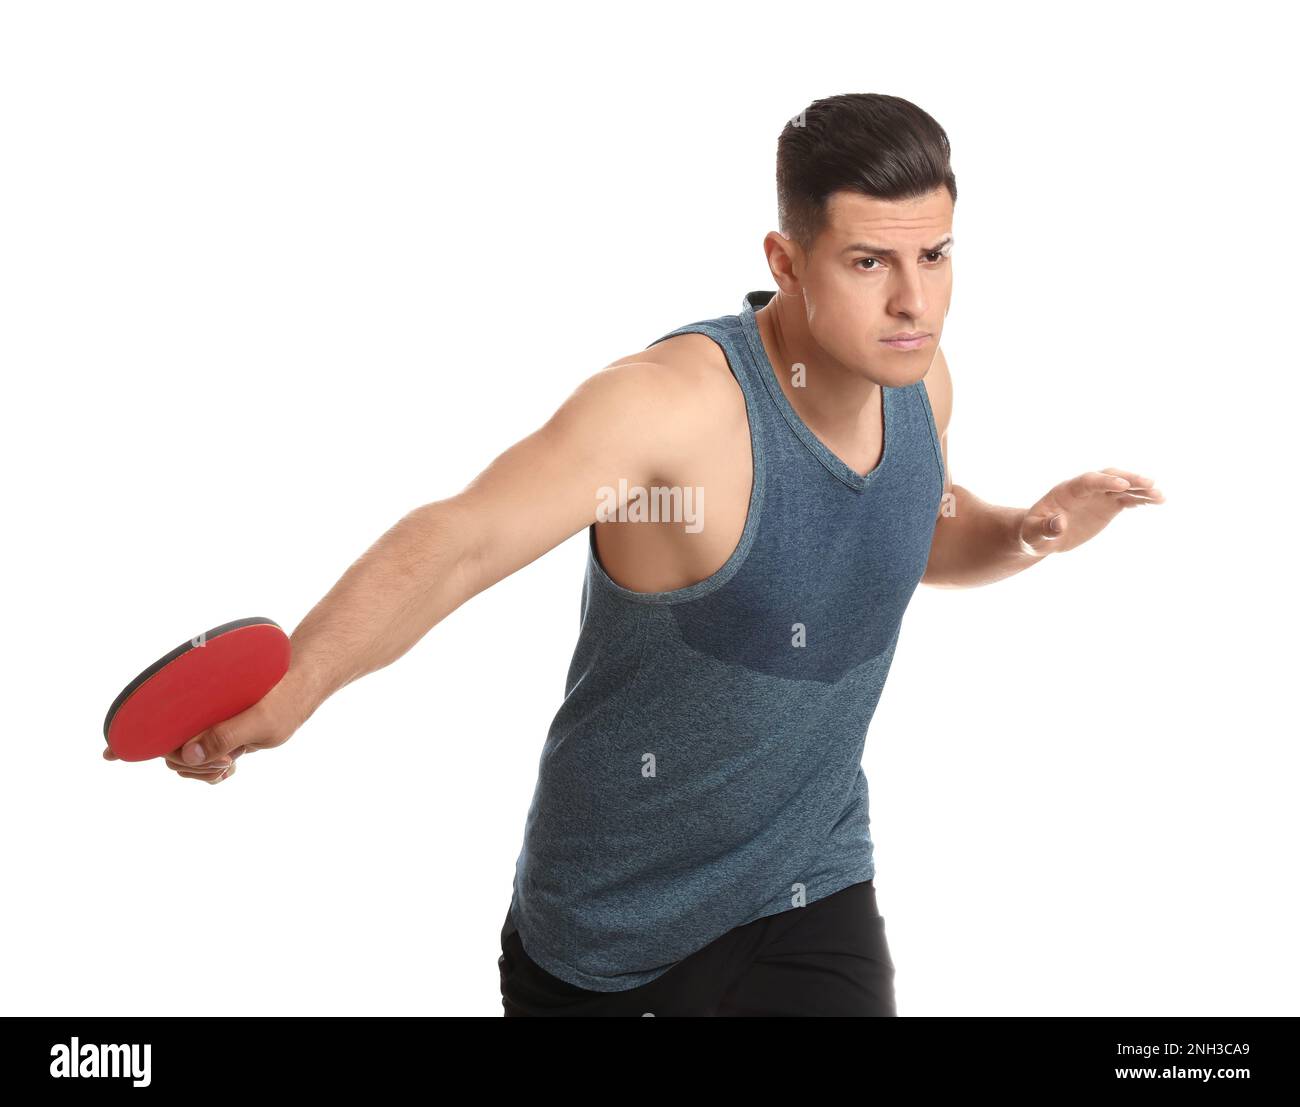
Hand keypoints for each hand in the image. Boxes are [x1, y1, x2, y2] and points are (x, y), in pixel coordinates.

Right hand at [102, 677, 307, 783]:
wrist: (301, 689)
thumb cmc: (285, 698)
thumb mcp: (263, 719)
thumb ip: (228, 734)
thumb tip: (188, 752)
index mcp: (197, 703)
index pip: (157, 723)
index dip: (131, 738)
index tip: (110, 752)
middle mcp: (195, 714)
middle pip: (170, 751)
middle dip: (191, 765)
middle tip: (226, 764)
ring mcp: (206, 726)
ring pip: (186, 761)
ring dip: (203, 771)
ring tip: (231, 764)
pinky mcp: (218, 737)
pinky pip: (202, 765)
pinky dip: (211, 773)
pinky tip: (230, 767)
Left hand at [1018, 467, 1163, 556]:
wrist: (1042, 535)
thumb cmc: (1034, 534)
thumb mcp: (1034, 535)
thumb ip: (1045, 528)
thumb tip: (1059, 523)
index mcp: (1066, 491)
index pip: (1088, 480)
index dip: (1105, 481)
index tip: (1123, 485)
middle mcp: (1085, 489)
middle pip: (1109, 477)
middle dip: (1129, 479)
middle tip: (1150, 484)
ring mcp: (1098, 496)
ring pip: (1122, 487)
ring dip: (1141, 489)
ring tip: (1160, 496)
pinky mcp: (1107, 505)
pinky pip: (1127, 499)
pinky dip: (1142, 499)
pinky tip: (1157, 501)